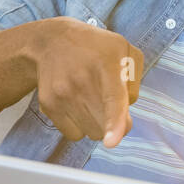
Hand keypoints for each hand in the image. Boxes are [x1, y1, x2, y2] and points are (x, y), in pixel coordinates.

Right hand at [29, 17, 142, 146]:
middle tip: (111, 104)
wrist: (51, 41)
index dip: (114, 122)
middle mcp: (81, 80)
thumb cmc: (95, 47)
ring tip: (92, 99)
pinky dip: (80, 126)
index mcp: (105, 65)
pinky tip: (78, 104)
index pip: (112, 99)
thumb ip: (134, 81)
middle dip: (115, 123)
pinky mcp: (48, 104)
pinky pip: (73, 134)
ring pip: (90, 133)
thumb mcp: (125, 50)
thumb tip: (126, 112)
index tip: (111, 142)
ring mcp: (62, 94)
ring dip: (97, 123)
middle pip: (104, 125)